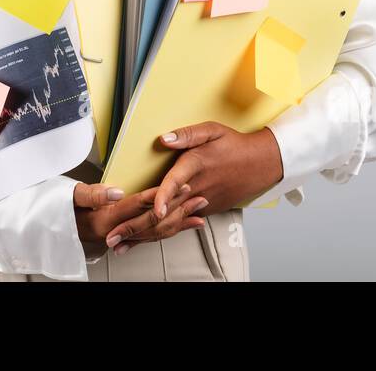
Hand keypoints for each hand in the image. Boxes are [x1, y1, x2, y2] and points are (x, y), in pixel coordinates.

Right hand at [73, 182, 207, 255]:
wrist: (56, 228)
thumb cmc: (63, 210)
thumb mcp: (71, 197)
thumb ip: (92, 195)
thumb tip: (115, 191)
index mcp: (107, 218)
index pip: (139, 205)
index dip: (160, 195)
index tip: (178, 185)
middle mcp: (118, 230)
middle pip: (153, 220)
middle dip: (177, 208)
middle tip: (197, 194)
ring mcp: (124, 235)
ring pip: (158, 231)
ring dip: (181, 220)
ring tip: (199, 209)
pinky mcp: (128, 235)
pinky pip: (155, 236)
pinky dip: (174, 230)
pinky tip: (188, 224)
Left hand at [108, 123, 281, 249]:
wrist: (261, 164)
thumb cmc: (235, 145)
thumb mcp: (212, 130)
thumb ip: (187, 135)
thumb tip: (164, 139)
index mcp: (195, 165)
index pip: (175, 183)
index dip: (162, 197)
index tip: (152, 210)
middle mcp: (197, 187)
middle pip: (165, 210)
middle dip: (137, 225)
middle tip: (114, 235)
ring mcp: (202, 202)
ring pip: (171, 222)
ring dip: (145, 235)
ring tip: (123, 245)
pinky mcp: (206, 210)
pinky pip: (181, 224)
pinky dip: (161, 233)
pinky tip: (144, 241)